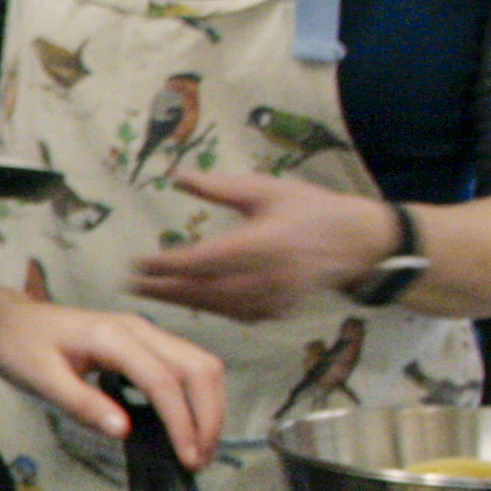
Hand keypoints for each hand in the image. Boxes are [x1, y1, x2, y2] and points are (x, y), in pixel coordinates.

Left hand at [0, 288, 229, 464]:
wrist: (6, 321)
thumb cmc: (18, 346)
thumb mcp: (41, 379)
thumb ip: (82, 404)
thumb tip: (124, 430)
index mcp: (113, 336)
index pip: (163, 381)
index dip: (181, 422)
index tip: (187, 457)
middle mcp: (138, 329)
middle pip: (198, 368)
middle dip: (208, 416)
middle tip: (200, 459)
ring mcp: (144, 333)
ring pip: (199, 365)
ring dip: (208, 407)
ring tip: (199, 448)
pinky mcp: (143, 343)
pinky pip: (184, 366)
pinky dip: (195, 396)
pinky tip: (186, 424)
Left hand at [133, 174, 399, 322]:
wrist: (360, 241)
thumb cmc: (310, 208)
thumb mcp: (267, 189)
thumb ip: (221, 187)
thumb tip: (178, 175)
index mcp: (264, 243)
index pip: (204, 260)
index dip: (168, 265)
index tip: (138, 263)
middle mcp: (269, 275)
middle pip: (205, 289)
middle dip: (165, 289)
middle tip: (130, 285)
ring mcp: (276, 298)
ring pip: (219, 307)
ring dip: (182, 302)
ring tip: (151, 293)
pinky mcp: (279, 311)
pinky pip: (237, 315)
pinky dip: (210, 310)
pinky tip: (187, 302)